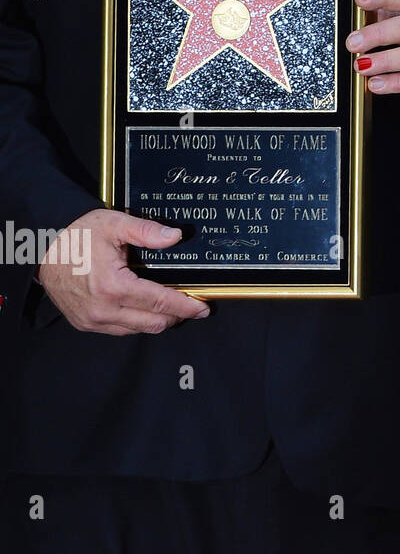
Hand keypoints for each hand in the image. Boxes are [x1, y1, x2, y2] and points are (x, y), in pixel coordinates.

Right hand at [36, 208, 209, 334]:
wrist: (41, 248)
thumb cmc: (77, 235)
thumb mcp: (114, 224)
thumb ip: (146, 231)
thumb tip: (175, 237)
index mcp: (113, 287)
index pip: (160, 303)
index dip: (186, 306)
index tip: (204, 308)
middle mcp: (103, 310)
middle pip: (153, 323)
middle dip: (177, 316)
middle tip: (191, 305)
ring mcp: (92, 320)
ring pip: (137, 330)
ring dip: (157, 321)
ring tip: (171, 306)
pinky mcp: (84, 323)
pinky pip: (119, 330)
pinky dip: (137, 322)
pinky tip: (145, 308)